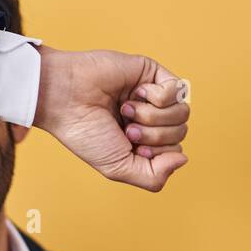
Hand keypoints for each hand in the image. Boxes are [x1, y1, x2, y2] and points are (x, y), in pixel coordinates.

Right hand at [33, 46, 188, 191]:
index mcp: (142, 142)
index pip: (173, 152)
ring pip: (182, 114)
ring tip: (127, 110)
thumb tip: (183, 159)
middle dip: (153, 136)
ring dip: (153, 117)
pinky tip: (135, 93)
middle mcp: (150, 120)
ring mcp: (153, 96)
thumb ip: (153, 177)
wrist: (66, 99)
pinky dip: (158, 97)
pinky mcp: (153, 74)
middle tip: (126, 128)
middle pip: (179, 134)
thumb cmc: (86, 134)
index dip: (155, 154)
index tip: (128, 145)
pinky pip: (178, 90)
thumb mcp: (118, 168)